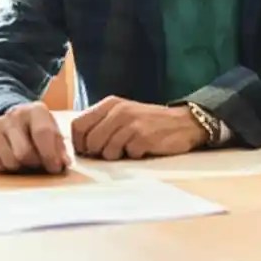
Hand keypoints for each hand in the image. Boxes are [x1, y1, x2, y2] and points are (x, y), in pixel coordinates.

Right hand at [0, 101, 69, 173]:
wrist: (15, 120)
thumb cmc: (39, 130)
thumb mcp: (54, 134)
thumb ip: (60, 149)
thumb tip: (63, 163)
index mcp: (35, 110)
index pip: (43, 133)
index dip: (50, 155)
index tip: (55, 168)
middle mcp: (14, 114)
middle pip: (24, 153)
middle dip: (35, 164)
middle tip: (39, 164)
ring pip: (10, 161)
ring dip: (20, 168)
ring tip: (25, 161)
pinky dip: (5, 168)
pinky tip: (11, 159)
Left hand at [71, 97, 206, 159]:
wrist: (183, 123)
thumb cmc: (147, 122)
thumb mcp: (121, 114)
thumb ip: (101, 124)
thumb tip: (80, 145)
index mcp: (109, 104)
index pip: (77, 125)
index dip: (79, 143)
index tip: (88, 151)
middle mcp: (118, 111)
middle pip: (90, 142)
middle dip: (98, 153)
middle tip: (112, 152)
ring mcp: (132, 124)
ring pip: (107, 151)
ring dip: (117, 156)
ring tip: (129, 149)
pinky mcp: (144, 137)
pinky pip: (128, 155)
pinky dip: (134, 156)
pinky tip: (143, 149)